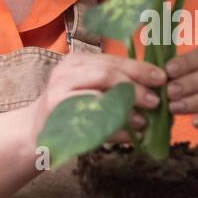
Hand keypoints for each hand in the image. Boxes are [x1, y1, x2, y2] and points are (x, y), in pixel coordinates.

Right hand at [28, 53, 167, 146]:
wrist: (35, 132)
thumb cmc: (71, 109)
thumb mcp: (89, 87)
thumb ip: (115, 83)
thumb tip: (155, 86)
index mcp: (77, 62)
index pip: (112, 60)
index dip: (139, 68)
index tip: (162, 78)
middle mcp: (65, 73)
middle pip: (106, 74)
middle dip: (136, 88)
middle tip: (156, 101)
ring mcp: (58, 95)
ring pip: (99, 96)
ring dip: (126, 109)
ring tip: (144, 121)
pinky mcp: (57, 118)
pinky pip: (92, 123)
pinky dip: (115, 131)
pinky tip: (130, 137)